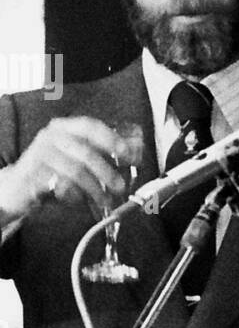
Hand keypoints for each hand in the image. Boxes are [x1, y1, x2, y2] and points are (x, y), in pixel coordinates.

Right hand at [0, 117, 126, 225]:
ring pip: (76, 171)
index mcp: (64, 127)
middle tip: (120, 186)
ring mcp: (40, 154)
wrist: (16, 186)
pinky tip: (81, 201)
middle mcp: (51, 136)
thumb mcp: (75, 157)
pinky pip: (61, 186)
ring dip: (95, 188)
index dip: (111, 139)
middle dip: (107, 171)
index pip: (91, 127)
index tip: (127, 153)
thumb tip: (133, 154)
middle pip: (86, 151)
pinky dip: (75, 195)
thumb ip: (99, 154)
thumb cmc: (52, 170)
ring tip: (105, 200)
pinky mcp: (33, 174)